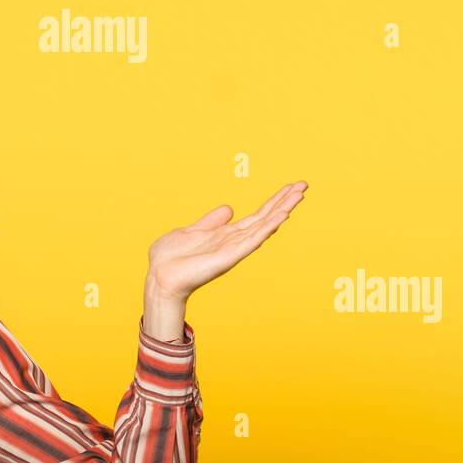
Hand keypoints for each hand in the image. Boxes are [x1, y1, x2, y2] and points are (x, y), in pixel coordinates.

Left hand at [146, 180, 307, 301]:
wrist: (159, 277)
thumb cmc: (170, 258)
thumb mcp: (191, 230)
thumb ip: (211, 221)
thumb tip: (229, 209)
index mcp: (226, 234)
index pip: (257, 215)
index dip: (274, 201)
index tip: (291, 187)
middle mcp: (234, 241)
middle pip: (265, 217)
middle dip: (284, 201)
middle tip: (304, 185)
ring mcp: (233, 249)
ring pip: (263, 226)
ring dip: (282, 210)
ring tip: (298, 195)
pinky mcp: (228, 257)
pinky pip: (252, 240)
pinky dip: (267, 228)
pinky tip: (281, 217)